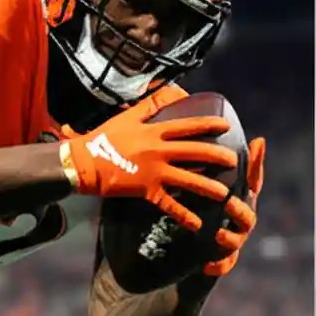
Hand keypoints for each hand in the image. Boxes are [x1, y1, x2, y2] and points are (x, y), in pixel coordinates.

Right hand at [61, 89, 238, 231]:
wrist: (82, 163)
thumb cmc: (103, 138)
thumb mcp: (126, 117)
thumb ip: (150, 105)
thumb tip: (170, 92)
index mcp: (154, 132)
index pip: (187, 126)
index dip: (208, 124)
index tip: (226, 126)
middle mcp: (158, 151)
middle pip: (195, 152)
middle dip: (217, 156)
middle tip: (233, 161)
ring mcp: (154, 172)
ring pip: (188, 179)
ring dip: (208, 187)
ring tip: (225, 194)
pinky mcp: (146, 190)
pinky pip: (169, 204)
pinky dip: (183, 215)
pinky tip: (197, 224)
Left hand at [203, 137, 265, 276]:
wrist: (185, 253)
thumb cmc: (197, 212)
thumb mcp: (195, 186)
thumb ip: (201, 165)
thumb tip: (202, 134)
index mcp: (236, 199)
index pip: (250, 181)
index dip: (255, 164)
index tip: (257, 144)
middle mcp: (238, 219)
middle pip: (247, 213)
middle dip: (240, 208)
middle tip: (228, 201)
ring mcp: (232, 239)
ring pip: (237, 240)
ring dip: (230, 237)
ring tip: (219, 234)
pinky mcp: (220, 259)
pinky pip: (224, 265)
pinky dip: (218, 266)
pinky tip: (207, 265)